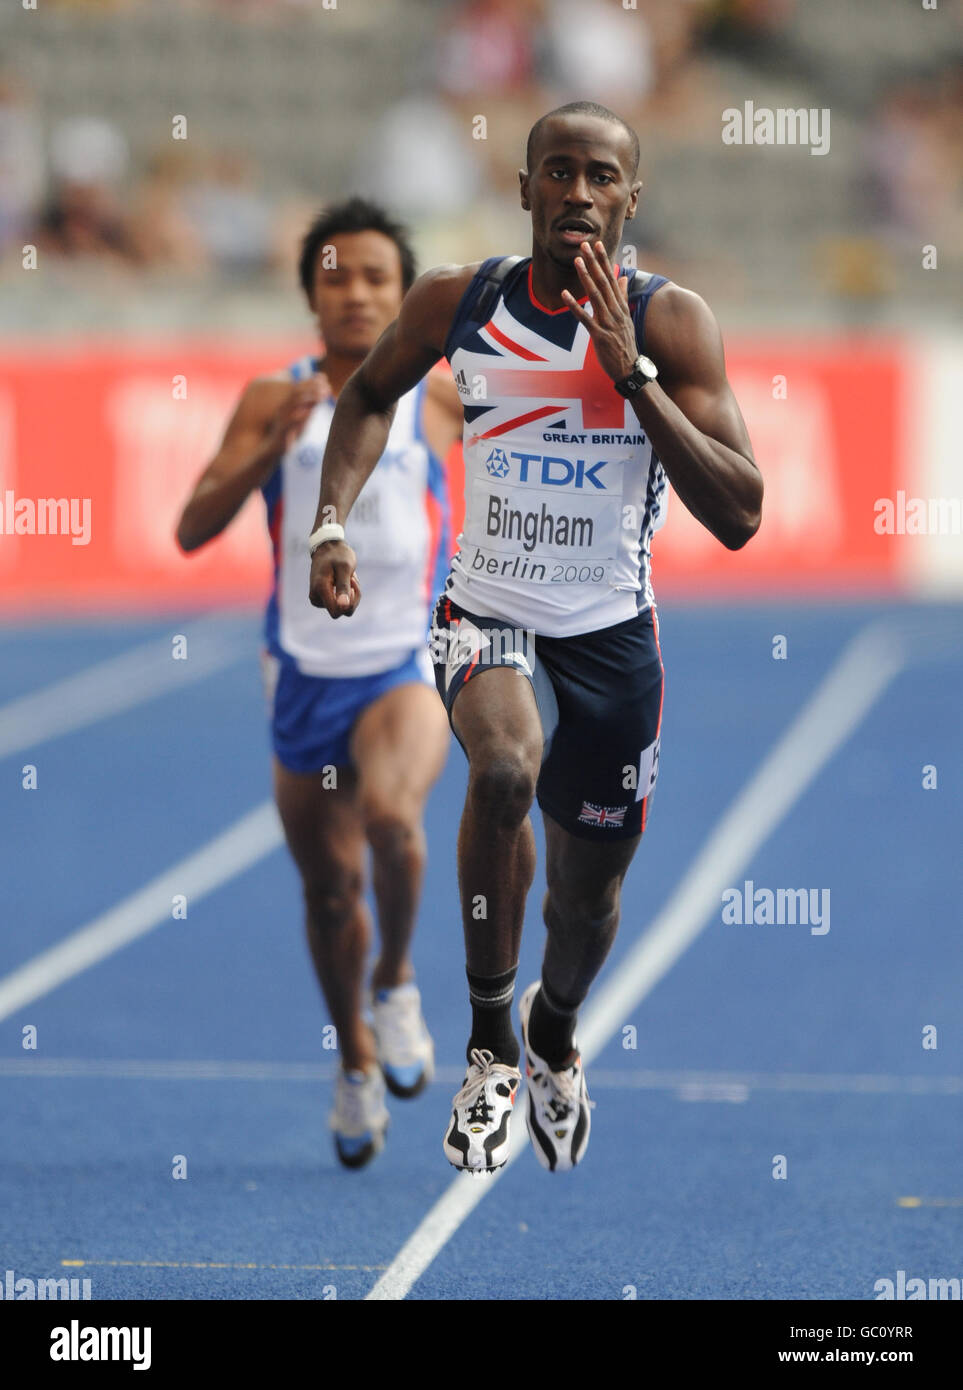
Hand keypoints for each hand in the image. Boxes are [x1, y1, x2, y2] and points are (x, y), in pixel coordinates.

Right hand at [261, 373, 330, 465]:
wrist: (271, 450)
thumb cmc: (288, 434)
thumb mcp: (301, 419)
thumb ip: (309, 407)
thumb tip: (321, 396)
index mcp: (288, 404)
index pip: (299, 387)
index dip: (311, 381)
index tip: (324, 377)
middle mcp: (284, 409)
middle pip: (296, 392)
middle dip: (311, 387)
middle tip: (326, 386)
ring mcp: (282, 419)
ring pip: (293, 404)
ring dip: (308, 398)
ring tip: (322, 396)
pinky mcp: (281, 431)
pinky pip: (289, 422)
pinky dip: (299, 416)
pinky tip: (309, 412)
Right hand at [308, 538, 361, 617]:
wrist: (327, 548)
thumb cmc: (337, 556)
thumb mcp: (344, 568)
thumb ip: (343, 587)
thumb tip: (343, 607)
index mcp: (320, 589)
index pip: (336, 612)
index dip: (349, 603)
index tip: (351, 585)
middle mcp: (316, 598)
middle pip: (342, 611)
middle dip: (352, 597)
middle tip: (351, 578)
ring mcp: (318, 600)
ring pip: (344, 608)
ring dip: (351, 594)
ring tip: (348, 577)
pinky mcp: (323, 600)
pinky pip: (341, 605)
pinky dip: (348, 593)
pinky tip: (346, 580)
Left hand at [561, 241, 638, 384]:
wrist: (630, 369)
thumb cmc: (625, 343)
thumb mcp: (627, 317)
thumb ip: (623, 296)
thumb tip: (623, 277)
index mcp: (621, 306)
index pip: (612, 278)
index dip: (604, 261)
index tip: (597, 245)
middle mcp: (616, 311)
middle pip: (604, 282)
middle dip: (594, 263)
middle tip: (585, 246)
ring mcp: (608, 323)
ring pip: (595, 295)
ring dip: (586, 277)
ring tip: (577, 261)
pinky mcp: (599, 335)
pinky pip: (585, 318)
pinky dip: (574, 305)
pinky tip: (565, 294)